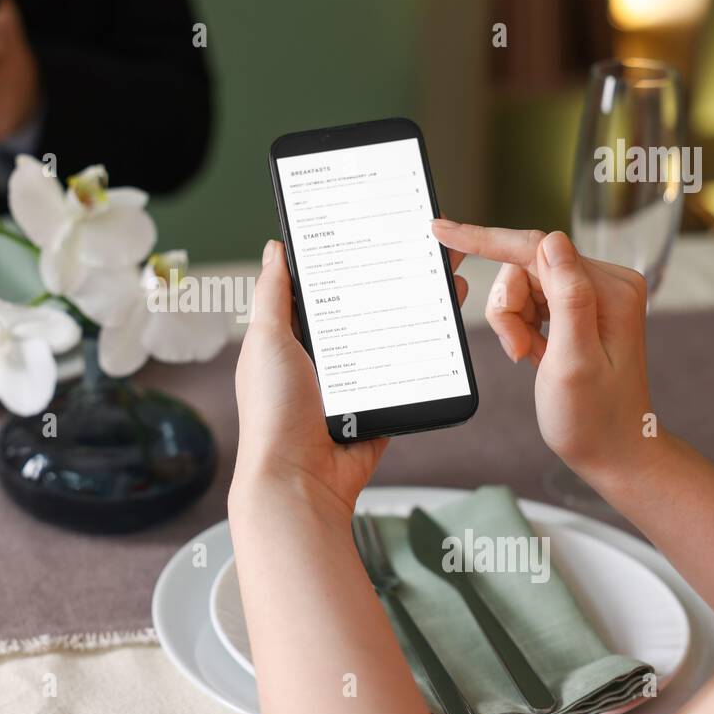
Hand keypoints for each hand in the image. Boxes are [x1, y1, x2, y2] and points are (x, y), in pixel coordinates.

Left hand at [232, 239, 467, 516]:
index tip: (375, 231)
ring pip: (390, 339)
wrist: (300, 481)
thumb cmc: (273, 413)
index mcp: (290, 339)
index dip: (346, 261)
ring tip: (447, 280)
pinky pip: (406, 376)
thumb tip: (273, 250)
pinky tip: (445, 328)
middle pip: (363, 310)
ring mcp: (352, 385)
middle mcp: (321, 359)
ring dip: (417, 313)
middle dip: (393, 281)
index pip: (322, 290)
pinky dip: (425, 358)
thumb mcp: (266, 340)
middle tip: (424, 251)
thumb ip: (272, 295)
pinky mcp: (378, 408)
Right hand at [430, 221, 653, 477]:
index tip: (443, 230)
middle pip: (526, 266)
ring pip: (523, 284)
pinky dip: (521, 326)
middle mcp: (606, 283)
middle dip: (509, 308)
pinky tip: (535, 352)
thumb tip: (552, 241)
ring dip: (513, 321)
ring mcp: (592, 295)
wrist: (612, 449)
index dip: (486, 240)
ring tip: (528, 355)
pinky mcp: (579, 308)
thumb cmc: (594, 415)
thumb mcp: (574, 360)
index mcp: (610, 289)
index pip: (537, 249)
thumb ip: (568, 297)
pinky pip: (530, 300)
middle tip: (518, 350)